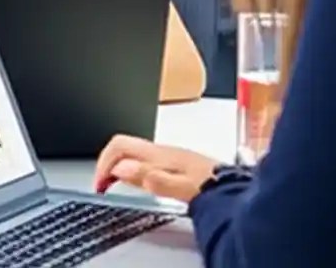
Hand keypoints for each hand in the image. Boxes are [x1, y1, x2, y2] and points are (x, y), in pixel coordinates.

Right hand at [93, 134, 217, 202]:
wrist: (235, 190)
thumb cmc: (212, 188)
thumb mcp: (179, 186)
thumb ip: (149, 178)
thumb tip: (121, 170)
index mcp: (158, 154)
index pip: (119, 146)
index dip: (103, 162)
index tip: (100, 184)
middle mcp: (161, 151)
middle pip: (122, 147)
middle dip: (106, 164)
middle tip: (101, 185)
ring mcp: (167, 156)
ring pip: (131, 153)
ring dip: (116, 167)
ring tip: (111, 185)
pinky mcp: (173, 163)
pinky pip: (143, 160)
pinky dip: (130, 171)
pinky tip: (135, 183)